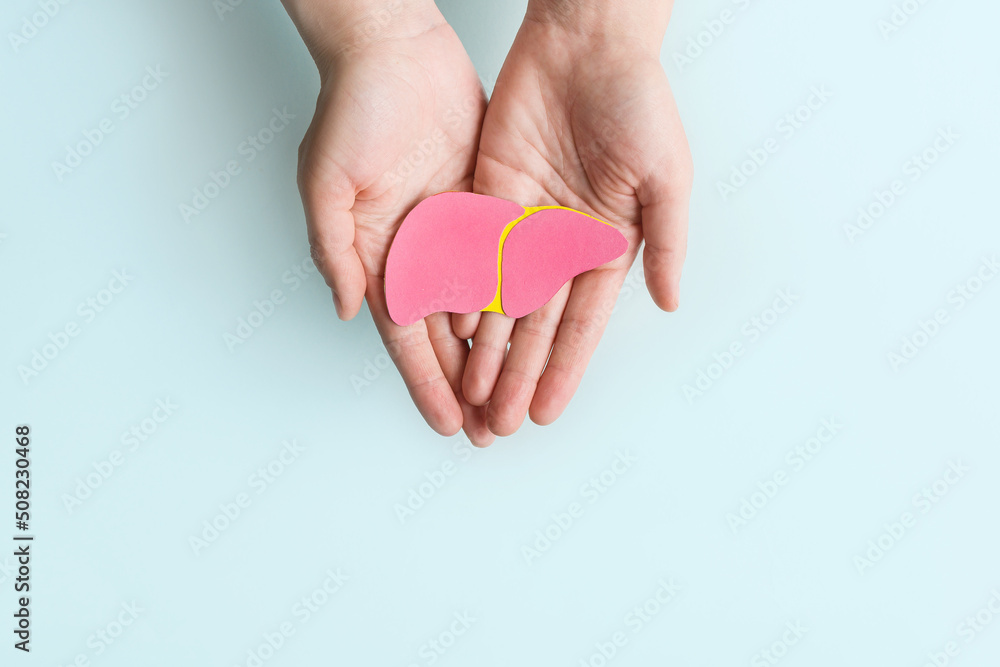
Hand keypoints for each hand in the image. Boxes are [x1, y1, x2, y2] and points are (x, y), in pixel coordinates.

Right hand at [282, 0, 493, 445]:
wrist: (394, 49)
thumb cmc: (351, 110)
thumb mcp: (326, 184)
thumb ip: (335, 250)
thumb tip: (350, 312)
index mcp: (379, 255)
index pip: (406, 336)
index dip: (428, 382)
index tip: (451, 424)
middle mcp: (420, 251)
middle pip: (448, 335)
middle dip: (470, 384)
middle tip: (493, 429)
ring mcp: (455, 229)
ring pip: (484, 306)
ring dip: (500, 352)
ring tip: (520, 392)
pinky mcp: (486, 202)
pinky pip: (508, 257)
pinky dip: (521, 295)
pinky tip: (539, 328)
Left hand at [455, 6, 692, 436]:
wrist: (586, 42)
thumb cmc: (638, 103)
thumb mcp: (667, 179)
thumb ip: (667, 244)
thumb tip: (669, 306)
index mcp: (606, 244)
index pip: (580, 323)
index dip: (562, 370)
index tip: (545, 413)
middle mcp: (561, 242)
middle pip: (534, 323)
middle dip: (517, 375)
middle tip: (496, 424)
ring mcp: (523, 221)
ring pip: (498, 298)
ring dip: (485, 348)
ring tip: (470, 394)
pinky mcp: (488, 194)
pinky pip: (470, 253)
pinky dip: (460, 290)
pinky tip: (448, 330)